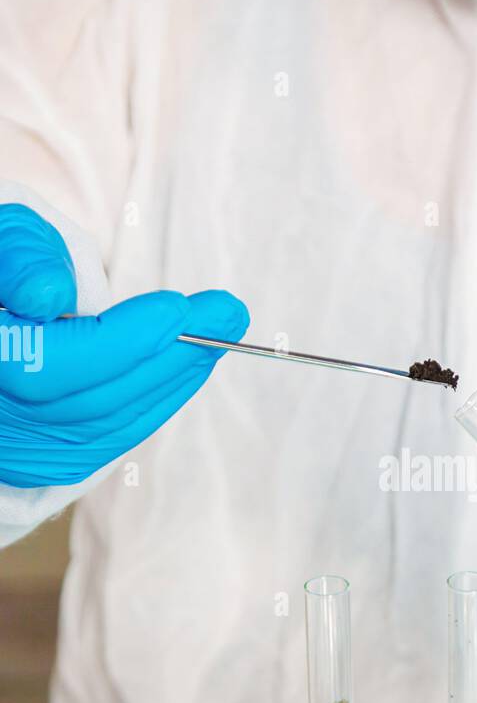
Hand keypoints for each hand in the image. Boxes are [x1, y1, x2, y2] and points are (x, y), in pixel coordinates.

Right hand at [0, 203, 248, 486]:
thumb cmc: (0, 271)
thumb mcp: (0, 242)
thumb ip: (20, 258)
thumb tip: (52, 297)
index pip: (47, 367)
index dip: (118, 342)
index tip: (177, 308)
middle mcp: (2, 421)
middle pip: (91, 401)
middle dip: (167, 356)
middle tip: (228, 313)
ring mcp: (21, 450)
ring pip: (108, 424)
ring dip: (174, 378)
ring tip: (223, 331)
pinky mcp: (48, 460)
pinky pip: (111, 437)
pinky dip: (158, 399)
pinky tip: (193, 366)